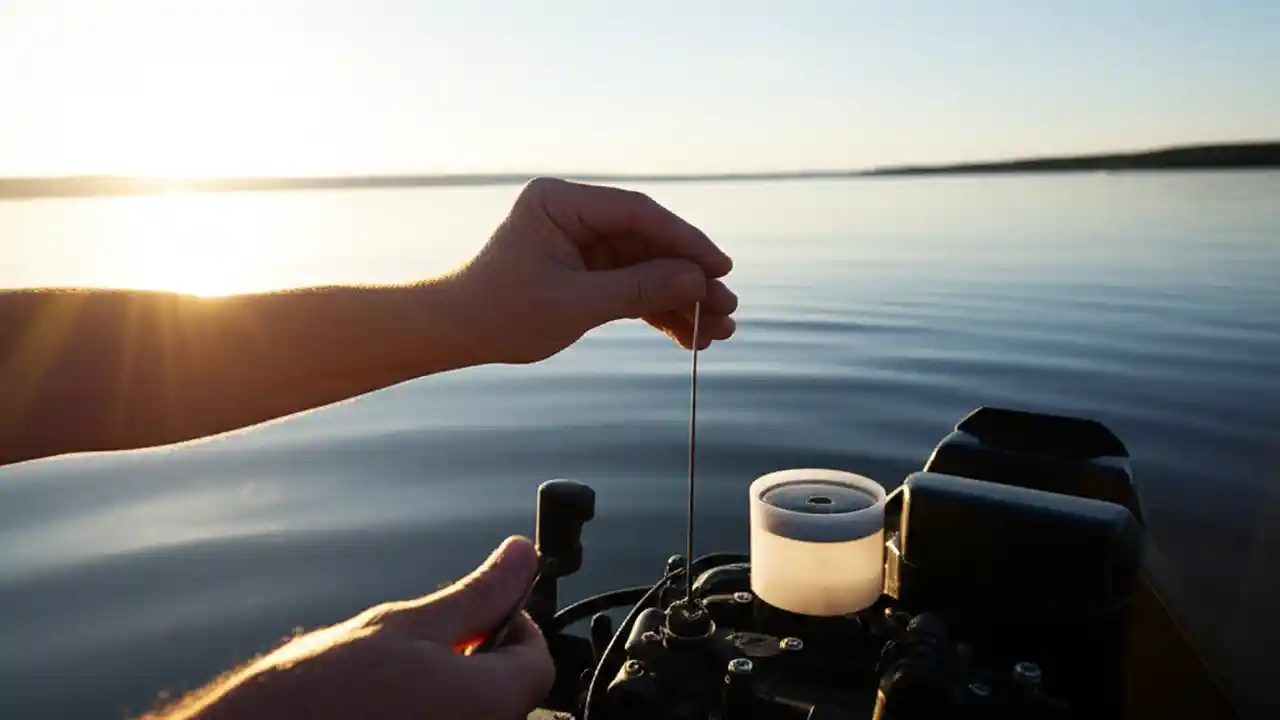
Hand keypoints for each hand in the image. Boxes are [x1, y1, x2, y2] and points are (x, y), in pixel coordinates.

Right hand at [169, 537, 551, 719]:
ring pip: (470, 714)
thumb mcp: (401, 627)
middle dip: (476, 662)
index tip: (476, 614)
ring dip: (447, 692)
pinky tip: (379, 710)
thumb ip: (475, 595)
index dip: (512, 625)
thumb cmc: (311, 696)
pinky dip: (423, 714)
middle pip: (507, 695)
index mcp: (487, 705)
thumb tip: (521, 556)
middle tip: (421, 648)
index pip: (537, 661)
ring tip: (387, 684)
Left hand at [451, 177, 737, 363]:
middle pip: (649, 242)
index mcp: (562, 201)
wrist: (457, 333)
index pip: (638, 214)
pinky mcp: (585, 269)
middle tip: (728, 308)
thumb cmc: (500, 313)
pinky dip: (658, 310)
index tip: (720, 268)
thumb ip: (638, 289)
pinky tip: (690, 334)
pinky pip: (631, 285)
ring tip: (718, 330)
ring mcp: (582, 242)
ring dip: (681, 299)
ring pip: (646, 267)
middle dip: (689, 279)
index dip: (684, 242)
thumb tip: (698, 280)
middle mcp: (575, 214)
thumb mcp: (574, 304)